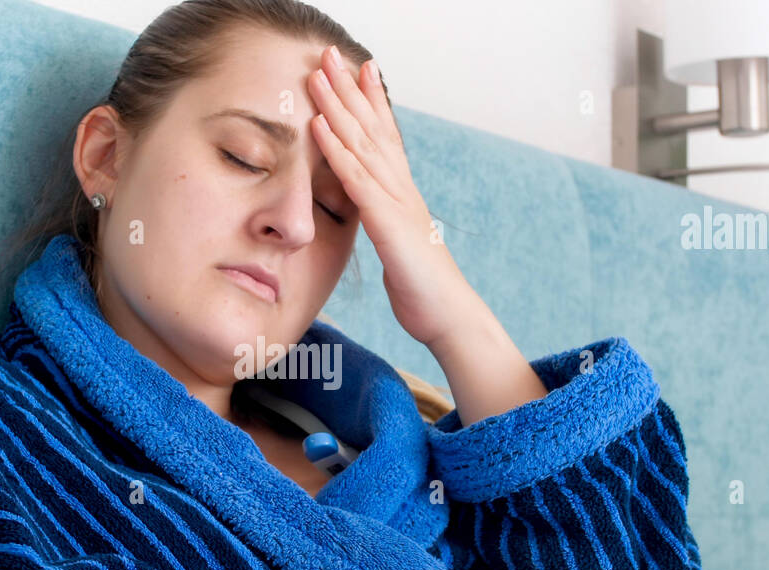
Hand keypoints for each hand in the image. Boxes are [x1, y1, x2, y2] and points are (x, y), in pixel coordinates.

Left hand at [307, 45, 479, 348]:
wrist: (450, 318)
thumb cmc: (424, 291)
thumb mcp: (398, 251)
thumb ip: (385, 227)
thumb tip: (374, 218)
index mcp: (403, 195)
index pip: (385, 137)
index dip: (371, 101)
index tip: (359, 68)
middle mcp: (402, 189)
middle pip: (373, 128)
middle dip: (350, 88)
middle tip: (330, 52)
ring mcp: (397, 203)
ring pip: (363, 144)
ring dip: (338, 106)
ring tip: (318, 73)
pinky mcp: (389, 224)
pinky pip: (358, 180)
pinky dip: (337, 150)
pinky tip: (320, 126)